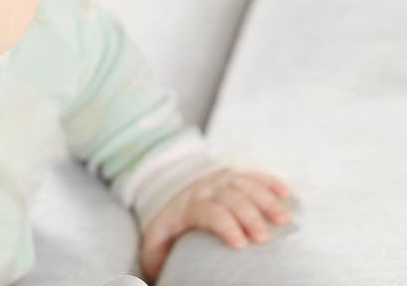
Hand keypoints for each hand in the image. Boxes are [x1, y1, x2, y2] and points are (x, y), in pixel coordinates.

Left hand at [138, 167, 291, 283]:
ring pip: (244, 183)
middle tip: (264, 238)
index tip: (241, 244)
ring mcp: (219, 181)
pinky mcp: (231, 178)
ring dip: (265, 199)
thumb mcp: (153, 248)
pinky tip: (287, 194)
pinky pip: (252, 175)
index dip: (225, 224)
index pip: (208, 211)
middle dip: (249, 215)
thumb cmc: (164, 233)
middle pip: (230, 197)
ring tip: (284, 220)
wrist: (162, 194)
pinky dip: (270, 182)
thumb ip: (156, 265)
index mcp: (186, 208)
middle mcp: (204, 190)